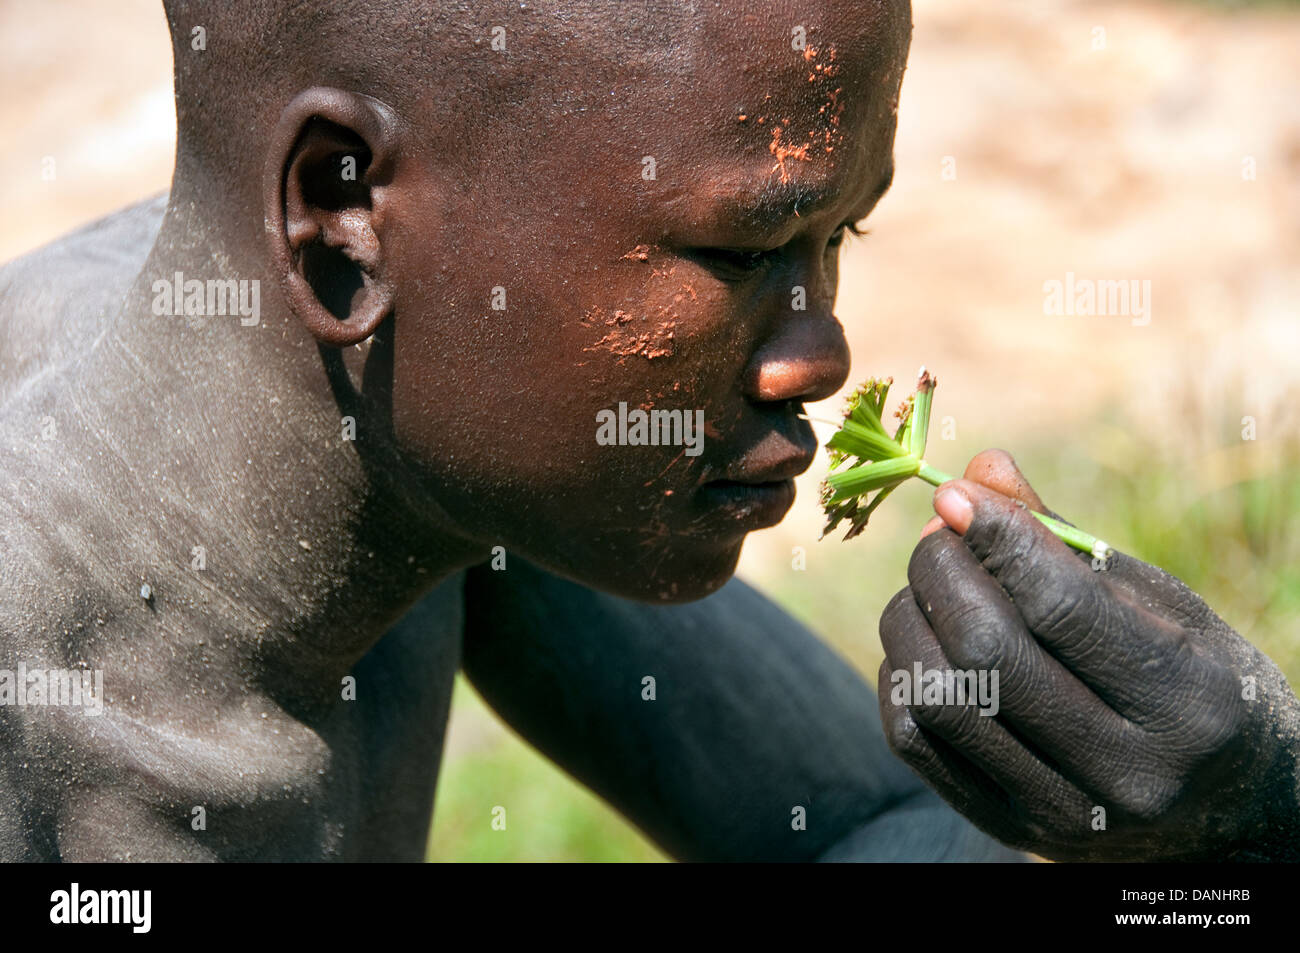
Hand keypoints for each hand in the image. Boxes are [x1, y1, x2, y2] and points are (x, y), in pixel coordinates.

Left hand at [877, 449, 1299, 860]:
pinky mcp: (1005, 827)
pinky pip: (914, 738)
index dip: (996, 537)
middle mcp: (1125, 773)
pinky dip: (902, 675)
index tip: (955, 495)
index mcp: (1185, 703)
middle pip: (986, 651)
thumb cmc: (1192, 680)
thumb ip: (1067, 542)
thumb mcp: (1162, 605)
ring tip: (932, 590)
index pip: (1061, 606)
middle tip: (938, 539)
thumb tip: (978, 472)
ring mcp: (1060, 813)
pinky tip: (927, 646)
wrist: (1224, 811)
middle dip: (941, 573)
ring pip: (938, 697)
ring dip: (911, 621)